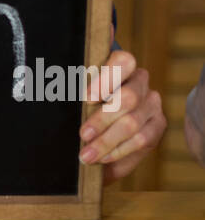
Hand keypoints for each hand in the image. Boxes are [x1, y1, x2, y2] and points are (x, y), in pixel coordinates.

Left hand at [78, 50, 166, 184]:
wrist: (101, 132)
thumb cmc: (85, 108)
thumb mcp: (79, 98)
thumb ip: (76, 90)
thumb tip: (62, 87)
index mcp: (121, 66)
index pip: (123, 62)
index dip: (106, 80)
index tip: (86, 100)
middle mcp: (140, 81)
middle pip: (129, 97)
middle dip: (102, 119)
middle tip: (83, 134)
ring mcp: (151, 103)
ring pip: (132, 122)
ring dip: (107, 141)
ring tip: (87, 155)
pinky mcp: (158, 124)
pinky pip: (141, 139)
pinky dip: (118, 151)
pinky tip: (103, 158)